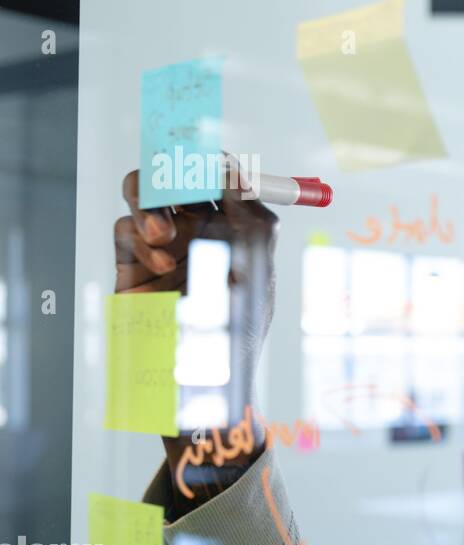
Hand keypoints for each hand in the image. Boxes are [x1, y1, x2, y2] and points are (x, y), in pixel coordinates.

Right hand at [114, 159, 279, 511]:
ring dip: (150, 203)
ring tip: (166, 236)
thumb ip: (251, 220)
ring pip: (145, 197)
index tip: (208, 159)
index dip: (211, 162)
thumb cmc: (239, 334)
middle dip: (171, 171)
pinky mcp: (132, 268)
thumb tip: (237, 173)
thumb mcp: (256, 273)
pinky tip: (159, 259)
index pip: (220, 178)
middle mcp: (200, 234)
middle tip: (174, 180)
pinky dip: (137, 235)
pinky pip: (125, 231)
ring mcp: (164, 248)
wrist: (201, 385)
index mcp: (236, 230)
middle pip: (176, 177)